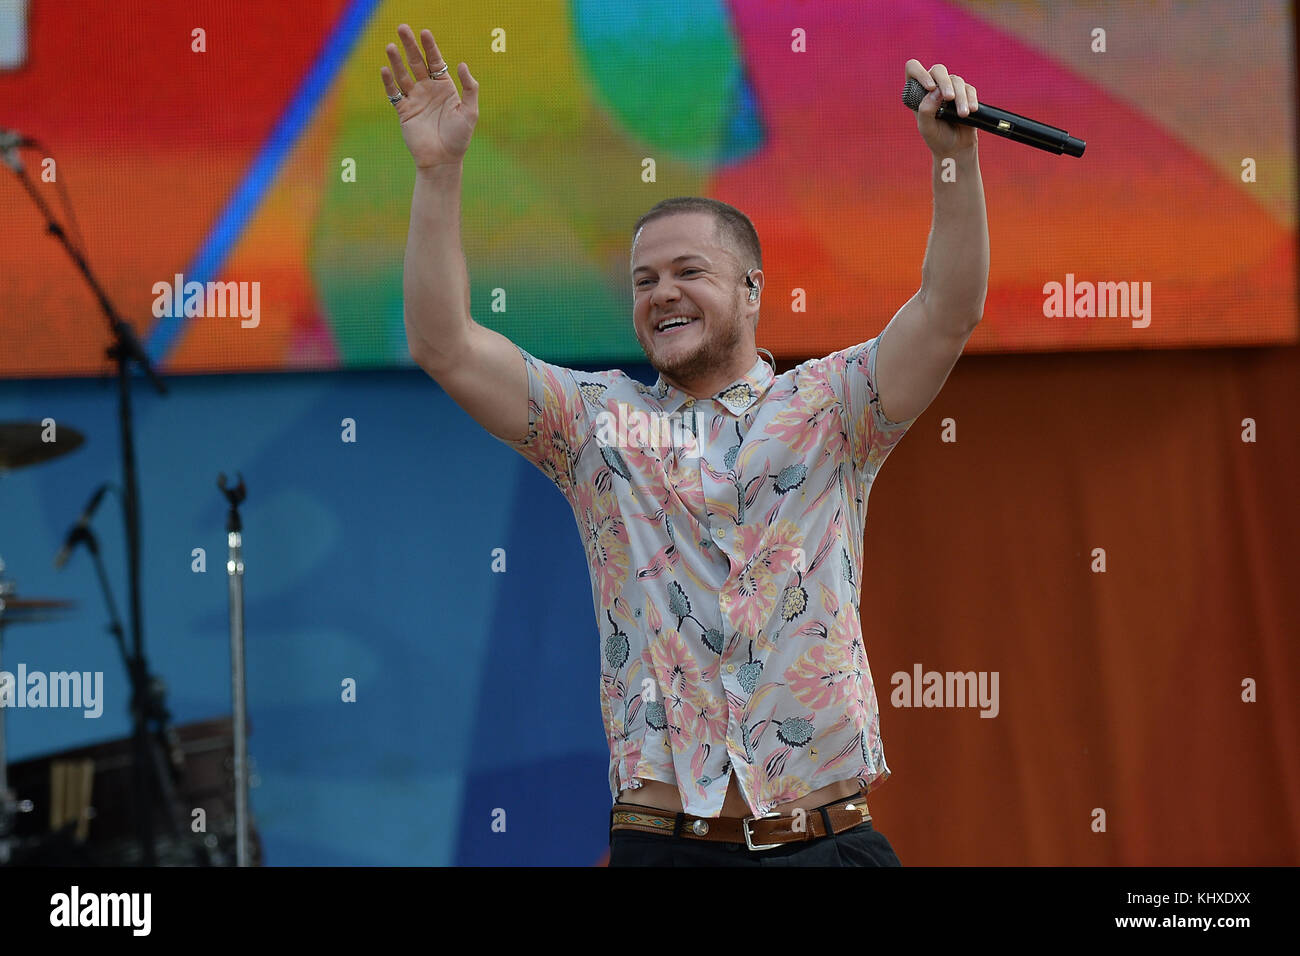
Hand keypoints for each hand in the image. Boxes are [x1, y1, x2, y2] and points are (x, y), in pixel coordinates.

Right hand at [380, 24, 478, 168]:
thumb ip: (470, 88)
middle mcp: (428, 90)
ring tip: (390, 46)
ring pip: (403, 75)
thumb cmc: (459, 137)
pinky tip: (385, 70)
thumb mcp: (470, 112)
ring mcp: (415, 99)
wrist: (443, 160)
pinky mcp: (404, 112)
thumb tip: (462, 64)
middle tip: (402, 28)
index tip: (424, 33)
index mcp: (444, 87)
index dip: (430, 46)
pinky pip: (394, 94)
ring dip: (396, 60)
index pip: (435, 61)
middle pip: (417, 62)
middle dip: (410, 45)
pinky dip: (389, 82)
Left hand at [905, 59, 978, 155]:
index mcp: (918, 92)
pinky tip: (971, 110)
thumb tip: (936, 90)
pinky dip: (971, 99)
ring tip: (963, 115)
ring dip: (960, 97)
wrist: (955, 148)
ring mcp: (950, 88)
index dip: (920, 72)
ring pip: (956, 80)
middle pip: (938, 70)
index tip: (930, 88)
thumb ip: (926, 110)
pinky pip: (969, 88)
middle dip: (945, 82)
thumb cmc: (937, 138)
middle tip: (949, 98)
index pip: (913, 69)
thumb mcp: (926, 127)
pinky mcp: (965, 93)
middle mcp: (933, 87)